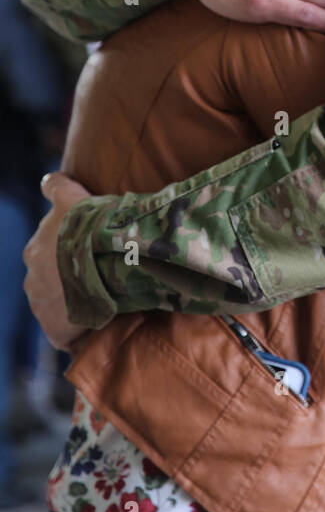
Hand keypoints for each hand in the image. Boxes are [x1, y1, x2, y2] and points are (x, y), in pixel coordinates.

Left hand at [23, 173, 92, 350]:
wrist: (104, 261)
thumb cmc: (89, 226)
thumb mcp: (71, 196)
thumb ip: (56, 187)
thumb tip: (48, 180)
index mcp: (35, 248)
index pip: (45, 248)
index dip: (66, 248)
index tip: (83, 249)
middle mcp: (32, 274)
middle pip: (50, 277)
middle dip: (68, 275)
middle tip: (98, 273)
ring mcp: (42, 303)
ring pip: (57, 303)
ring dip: (72, 301)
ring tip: (100, 300)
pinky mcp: (54, 329)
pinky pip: (64, 332)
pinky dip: (76, 329)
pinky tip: (94, 325)